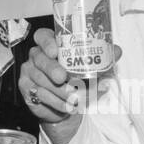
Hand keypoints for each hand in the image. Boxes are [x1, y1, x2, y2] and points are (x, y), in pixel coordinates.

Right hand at [17, 28, 123, 143]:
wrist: (69, 105)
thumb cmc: (79, 81)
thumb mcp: (94, 70)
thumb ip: (103, 60)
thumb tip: (117, 51)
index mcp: (51, 44)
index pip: (42, 36)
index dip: (47, 42)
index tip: (55, 51)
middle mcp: (37, 56)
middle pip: (39, 59)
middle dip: (51, 69)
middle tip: (63, 78)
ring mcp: (29, 71)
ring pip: (40, 80)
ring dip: (58, 91)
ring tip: (74, 99)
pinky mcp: (26, 88)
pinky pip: (38, 94)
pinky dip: (55, 102)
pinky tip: (67, 107)